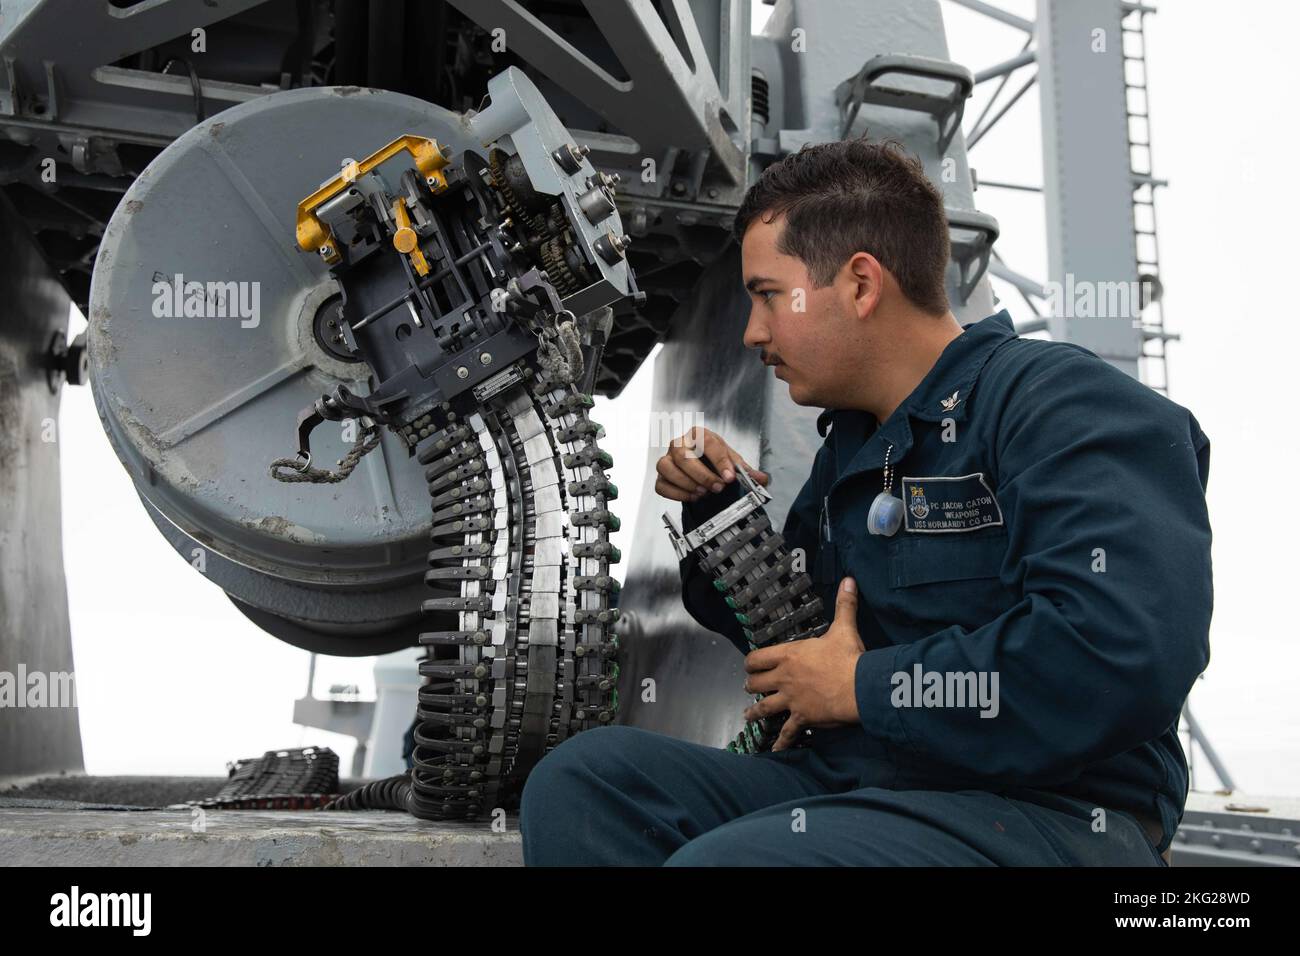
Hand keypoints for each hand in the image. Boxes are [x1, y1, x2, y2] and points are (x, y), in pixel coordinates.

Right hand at [653, 426, 769, 502]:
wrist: (704, 469)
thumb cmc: (715, 461)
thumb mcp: (732, 462)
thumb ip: (746, 470)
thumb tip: (762, 479)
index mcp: (698, 434)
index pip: (706, 442)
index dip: (719, 461)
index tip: (730, 477)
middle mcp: (679, 443)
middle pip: (683, 455)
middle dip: (703, 475)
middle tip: (718, 488)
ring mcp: (667, 459)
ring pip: (666, 467)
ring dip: (686, 483)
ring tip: (703, 493)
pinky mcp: (662, 476)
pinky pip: (661, 485)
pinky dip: (676, 494)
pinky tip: (692, 497)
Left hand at [742, 577, 864, 750]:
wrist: (858, 687)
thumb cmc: (849, 657)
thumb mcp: (844, 628)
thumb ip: (844, 604)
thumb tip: (849, 581)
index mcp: (789, 655)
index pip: (758, 658)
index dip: (751, 663)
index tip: (750, 665)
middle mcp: (784, 678)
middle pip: (756, 683)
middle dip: (752, 686)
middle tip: (750, 688)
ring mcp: (791, 700)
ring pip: (764, 708)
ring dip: (755, 711)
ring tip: (748, 715)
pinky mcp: (802, 717)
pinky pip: (787, 732)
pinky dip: (781, 742)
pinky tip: (774, 750)